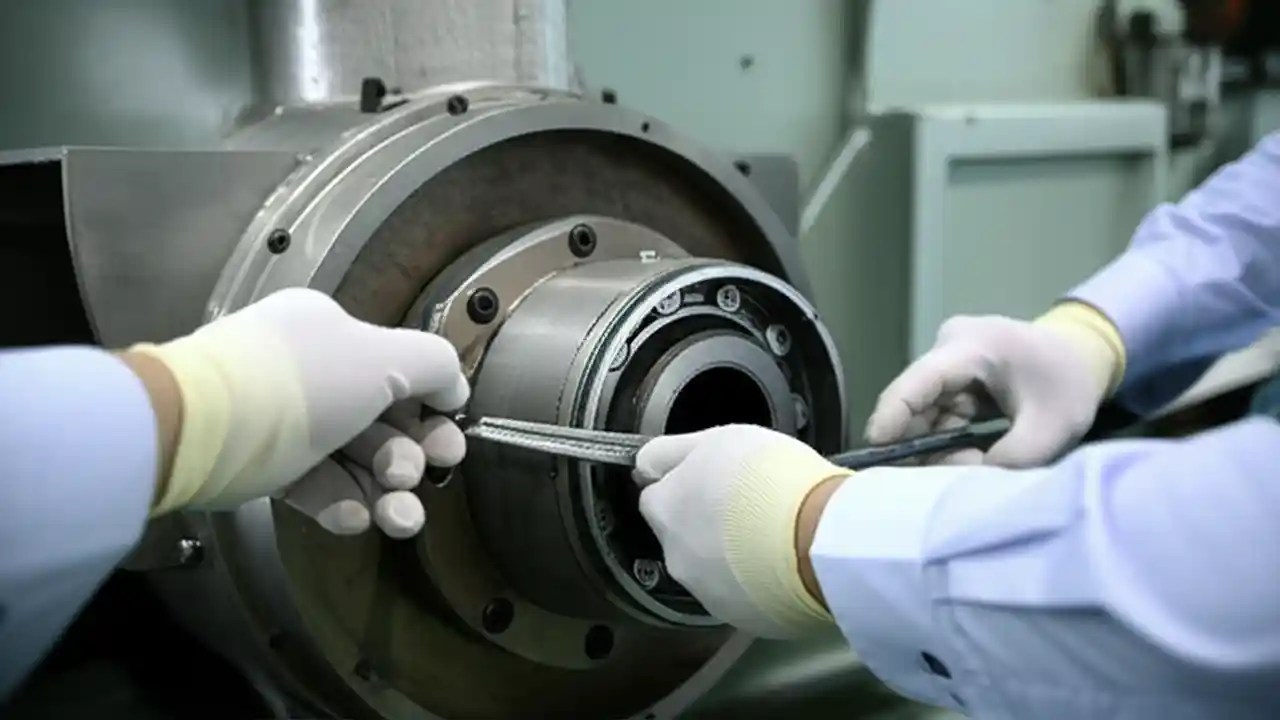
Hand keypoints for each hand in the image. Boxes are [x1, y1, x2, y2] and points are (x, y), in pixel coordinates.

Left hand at [131, 288, 468, 536]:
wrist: (197, 429)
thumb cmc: (295, 385)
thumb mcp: (382, 359)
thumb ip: (435, 365)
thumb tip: (455, 385)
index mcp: (331, 332)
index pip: (397, 370)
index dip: (431, 409)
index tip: (449, 444)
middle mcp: (306, 371)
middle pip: (379, 419)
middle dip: (409, 455)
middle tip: (419, 474)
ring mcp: (280, 420)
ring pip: (349, 458)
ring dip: (385, 490)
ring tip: (400, 517)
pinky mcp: (258, 466)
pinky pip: (313, 484)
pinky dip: (340, 502)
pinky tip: (355, 517)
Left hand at [634, 425, 845, 637]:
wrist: (816, 538)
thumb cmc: (767, 479)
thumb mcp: (715, 438)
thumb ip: (669, 452)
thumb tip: (644, 464)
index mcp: (664, 511)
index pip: (655, 497)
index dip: (681, 484)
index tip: (710, 479)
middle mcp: (676, 557)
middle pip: (681, 536)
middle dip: (705, 524)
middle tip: (747, 506)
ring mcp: (708, 593)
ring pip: (711, 570)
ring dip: (730, 556)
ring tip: (772, 537)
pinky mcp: (743, 619)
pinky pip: (744, 596)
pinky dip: (757, 583)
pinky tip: (784, 565)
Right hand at [864, 305, 1124, 467]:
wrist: (1085, 355)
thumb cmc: (1070, 384)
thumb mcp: (1050, 429)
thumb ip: (1009, 459)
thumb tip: (965, 481)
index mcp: (973, 346)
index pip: (920, 380)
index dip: (893, 415)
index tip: (876, 449)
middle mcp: (950, 346)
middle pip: (916, 399)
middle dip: (920, 442)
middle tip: (940, 479)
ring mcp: (950, 360)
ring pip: (924, 410)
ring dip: (935, 444)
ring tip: (968, 468)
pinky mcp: (953, 376)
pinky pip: (937, 412)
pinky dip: (944, 438)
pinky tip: (962, 459)